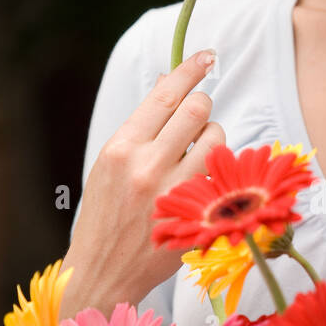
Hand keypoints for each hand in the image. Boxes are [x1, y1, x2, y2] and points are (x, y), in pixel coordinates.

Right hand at [61, 49, 225, 316]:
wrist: (103, 270)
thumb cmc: (107, 215)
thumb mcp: (110, 165)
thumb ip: (141, 127)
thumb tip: (169, 81)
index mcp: (121, 148)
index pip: (165, 94)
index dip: (190, 69)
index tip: (207, 56)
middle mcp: (147, 165)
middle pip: (197, 109)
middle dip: (202, 106)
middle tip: (198, 116)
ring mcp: (174, 191)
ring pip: (216, 138)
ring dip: (213, 138)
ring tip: (196, 156)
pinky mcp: (196, 213)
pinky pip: (221, 173)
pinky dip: (217, 171)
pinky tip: (201, 183)